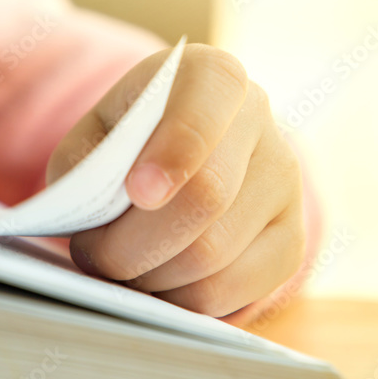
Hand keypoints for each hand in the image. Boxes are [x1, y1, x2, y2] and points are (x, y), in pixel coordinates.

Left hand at [45, 44, 304, 316]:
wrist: (184, 158)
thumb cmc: (130, 141)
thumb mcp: (98, 131)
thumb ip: (87, 162)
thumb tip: (93, 221)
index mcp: (214, 78)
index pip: (203, 113)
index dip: (174, 155)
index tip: (139, 191)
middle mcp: (262, 122)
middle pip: (206, 197)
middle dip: (135, 241)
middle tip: (93, 254)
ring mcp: (286, 183)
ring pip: (214, 253)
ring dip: (150, 276)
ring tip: (118, 268)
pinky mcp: (290, 241)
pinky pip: (229, 292)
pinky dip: (178, 300)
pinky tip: (156, 283)